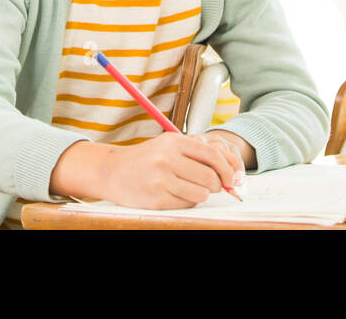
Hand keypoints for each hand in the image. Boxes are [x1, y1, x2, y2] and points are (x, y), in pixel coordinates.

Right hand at [101, 132, 243, 208]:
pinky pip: (186, 204)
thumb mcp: (169, 146)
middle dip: (216, 185)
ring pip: (201, 193)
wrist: (113, 171)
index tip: (232, 178)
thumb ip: (197, 153)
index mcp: (173, 142)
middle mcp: (167, 159)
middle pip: (210, 177)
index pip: (212, 156)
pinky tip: (176, 194)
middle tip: (212, 185)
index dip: (228, 169)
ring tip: (190, 188)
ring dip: (201, 194)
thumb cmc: (146, 159)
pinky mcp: (157, 198)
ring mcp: (161, 179)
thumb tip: (231, 168)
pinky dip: (187, 201)